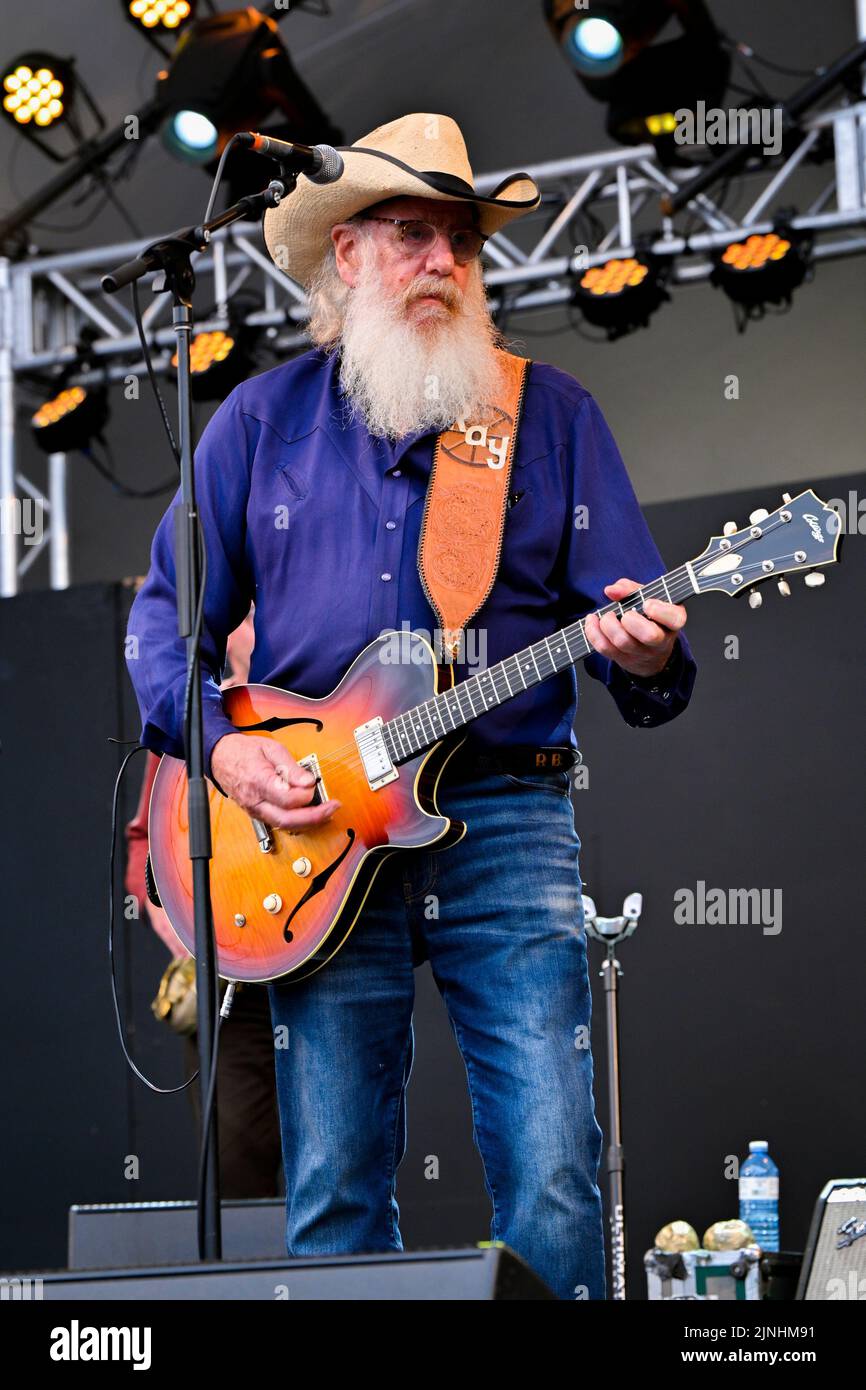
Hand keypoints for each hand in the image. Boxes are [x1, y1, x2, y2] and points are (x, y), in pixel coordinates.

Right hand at [210, 733, 339, 831]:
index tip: (314, 783)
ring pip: (285, 825)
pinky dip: (298, 821)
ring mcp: (255, 811)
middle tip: (333, 808)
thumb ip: (291, 766)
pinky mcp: (258, 814)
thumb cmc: (245, 751)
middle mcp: (256, 801)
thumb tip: (308, 781)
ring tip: (327, 812)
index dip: (305, 794)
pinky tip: (311, 813)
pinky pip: (280, 822)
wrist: (220, 758)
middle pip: (287, 820)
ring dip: (309, 822)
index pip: (287, 799)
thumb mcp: (271, 748)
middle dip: (314, 817)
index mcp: (258, 782)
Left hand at [584, 578, 686, 678]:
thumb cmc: (649, 616)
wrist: (649, 648)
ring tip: (607, 616)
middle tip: (626, 614)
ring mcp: (642, 652)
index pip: (674, 619)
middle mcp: (661, 640)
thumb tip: (612, 590)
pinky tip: (592, 621)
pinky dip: (593, 632)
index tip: (647, 604)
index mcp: (673, 620)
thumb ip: (631, 588)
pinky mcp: (623, 659)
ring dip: (609, 624)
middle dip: (631, 620)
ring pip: (623, 642)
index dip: (660, 611)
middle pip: (649, 635)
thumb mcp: (648, 597)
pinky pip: (605, 648)